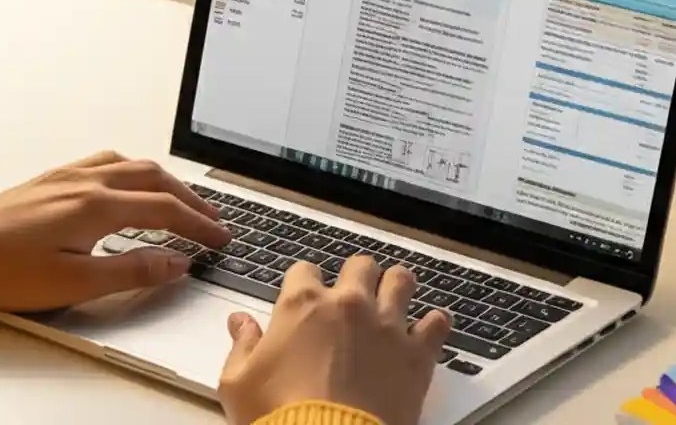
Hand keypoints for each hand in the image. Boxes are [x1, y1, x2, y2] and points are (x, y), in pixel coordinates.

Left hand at [0, 151, 230, 311]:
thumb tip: (176, 262)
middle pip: (153, 178)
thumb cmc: (1, 272)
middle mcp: (83, 182)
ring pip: (129, 164)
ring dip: (162, 180)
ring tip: (180, 200)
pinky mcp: (48, 181)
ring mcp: (64, 177)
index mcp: (95, 206)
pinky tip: (126, 186)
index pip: (164, 210)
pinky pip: (103, 162)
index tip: (220, 239)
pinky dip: (131, 171)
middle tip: (212, 220)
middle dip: (189, 198)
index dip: (198, 225)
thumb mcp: (74, 283)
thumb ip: (131, 270)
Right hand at [219, 256, 450, 424]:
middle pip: (359, 266)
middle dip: (356, 276)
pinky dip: (434, 324)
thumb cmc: (280, 417)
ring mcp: (386, 325)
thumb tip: (239, 324)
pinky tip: (428, 330)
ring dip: (397, 286)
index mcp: (301, 305)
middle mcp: (347, 305)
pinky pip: (436, 324)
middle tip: (354, 294)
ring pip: (401, 281)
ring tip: (394, 296)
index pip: (304, 270)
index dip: (304, 283)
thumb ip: (242, 346)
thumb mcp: (238, 383)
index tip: (306, 296)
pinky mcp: (415, 354)